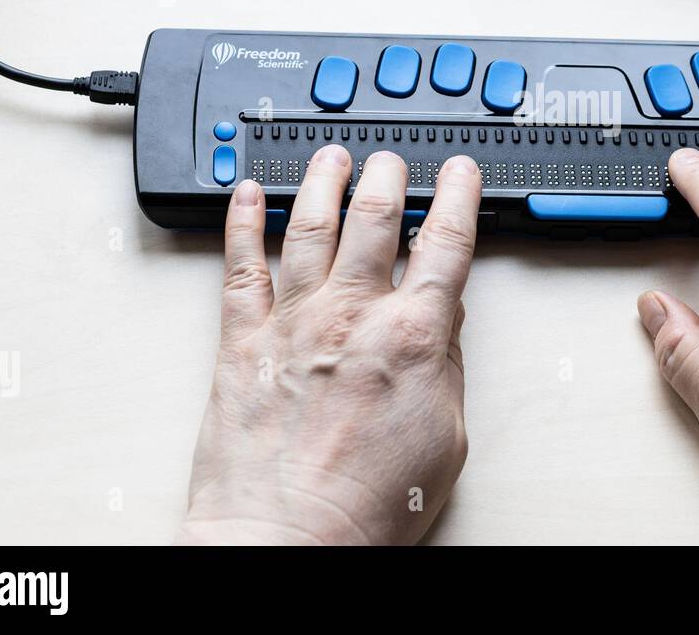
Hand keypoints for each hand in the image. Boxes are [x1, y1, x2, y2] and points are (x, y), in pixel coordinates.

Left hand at [177, 145, 481, 544]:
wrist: (286, 542)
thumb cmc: (367, 506)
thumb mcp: (447, 439)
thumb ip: (447, 368)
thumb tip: (446, 322)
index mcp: (410, 337)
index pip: (446, 244)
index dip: (458, 198)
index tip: (461, 173)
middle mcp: (350, 314)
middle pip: (374, 219)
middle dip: (389, 177)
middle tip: (393, 161)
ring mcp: (290, 322)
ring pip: (307, 225)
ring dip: (323, 182)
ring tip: (332, 156)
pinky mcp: (239, 342)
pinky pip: (237, 266)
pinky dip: (239, 222)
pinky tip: (246, 194)